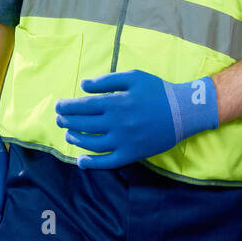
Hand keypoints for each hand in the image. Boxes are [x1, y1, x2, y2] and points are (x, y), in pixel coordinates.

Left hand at [54, 70, 218, 169]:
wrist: (183, 112)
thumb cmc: (157, 91)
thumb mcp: (133, 77)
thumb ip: (106, 81)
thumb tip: (83, 85)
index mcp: (115, 103)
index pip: (82, 106)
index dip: (67, 107)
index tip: (58, 106)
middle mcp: (116, 124)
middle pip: (83, 125)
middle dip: (67, 121)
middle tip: (59, 120)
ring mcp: (123, 141)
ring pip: (91, 144)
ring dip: (75, 139)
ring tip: (68, 135)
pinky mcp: (131, 154)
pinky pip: (107, 162)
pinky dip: (92, 163)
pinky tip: (81, 161)